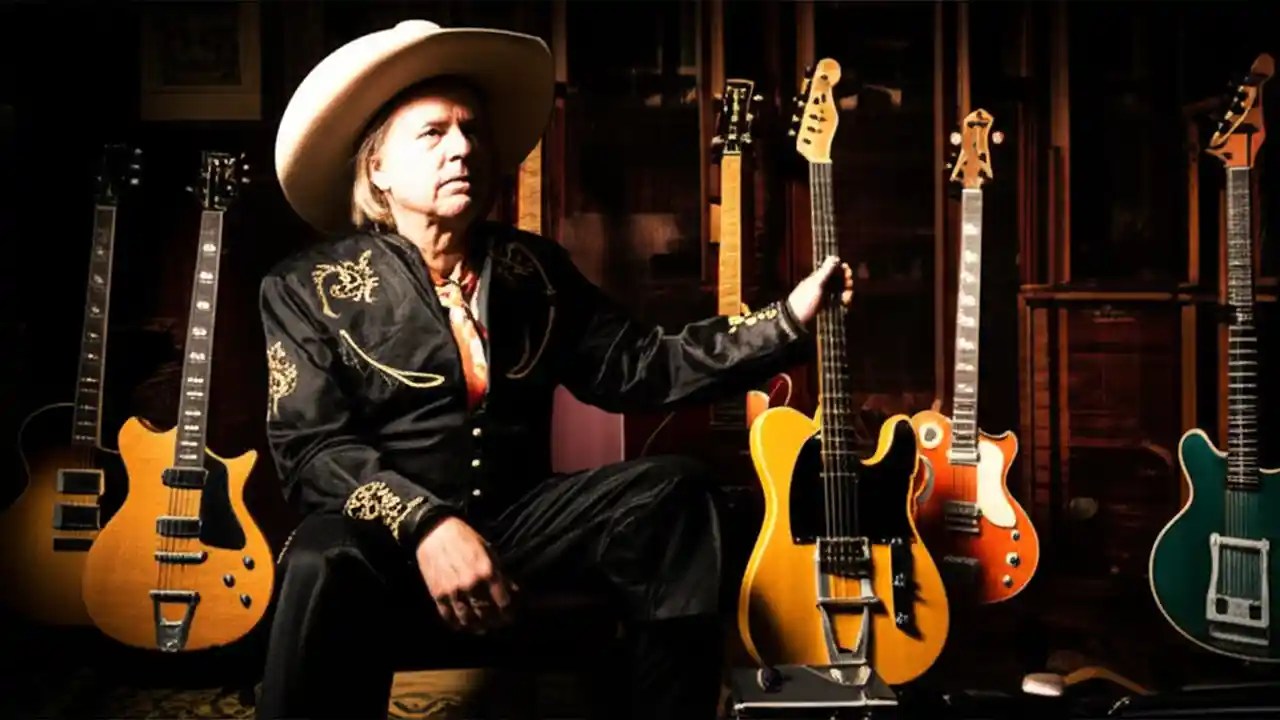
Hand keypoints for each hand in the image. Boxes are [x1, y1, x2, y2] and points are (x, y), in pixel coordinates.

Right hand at [415, 516, 515, 632]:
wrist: (434, 531)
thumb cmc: (465, 538)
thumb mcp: (488, 551)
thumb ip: (500, 573)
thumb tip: (513, 591)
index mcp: (487, 572)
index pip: (503, 602)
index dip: (508, 612)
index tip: (510, 615)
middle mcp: (471, 585)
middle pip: (486, 614)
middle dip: (494, 622)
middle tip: (497, 623)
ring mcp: (453, 592)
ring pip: (468, 620)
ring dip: (477, 627)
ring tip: (482, 627)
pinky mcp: (437, 595)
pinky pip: (448, 617)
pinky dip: (457, 624)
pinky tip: (463, 624)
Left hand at [786, 256, 854, 325]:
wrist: (796, 318)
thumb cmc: (805, 300)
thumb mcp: (817, 284)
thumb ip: (826, 271)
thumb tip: (835, 257)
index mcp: (819, 276)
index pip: (834, 268)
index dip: (843, 270)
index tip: (848, 274)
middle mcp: (822, 283)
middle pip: (839, 279)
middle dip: (846, 283)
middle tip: (849, 288)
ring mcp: (824, 294)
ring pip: (839, 290)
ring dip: (846, 293)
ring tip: (847, 299)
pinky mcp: (825, 304)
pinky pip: (837, 300)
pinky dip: (842, 301)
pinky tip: (844, 303)